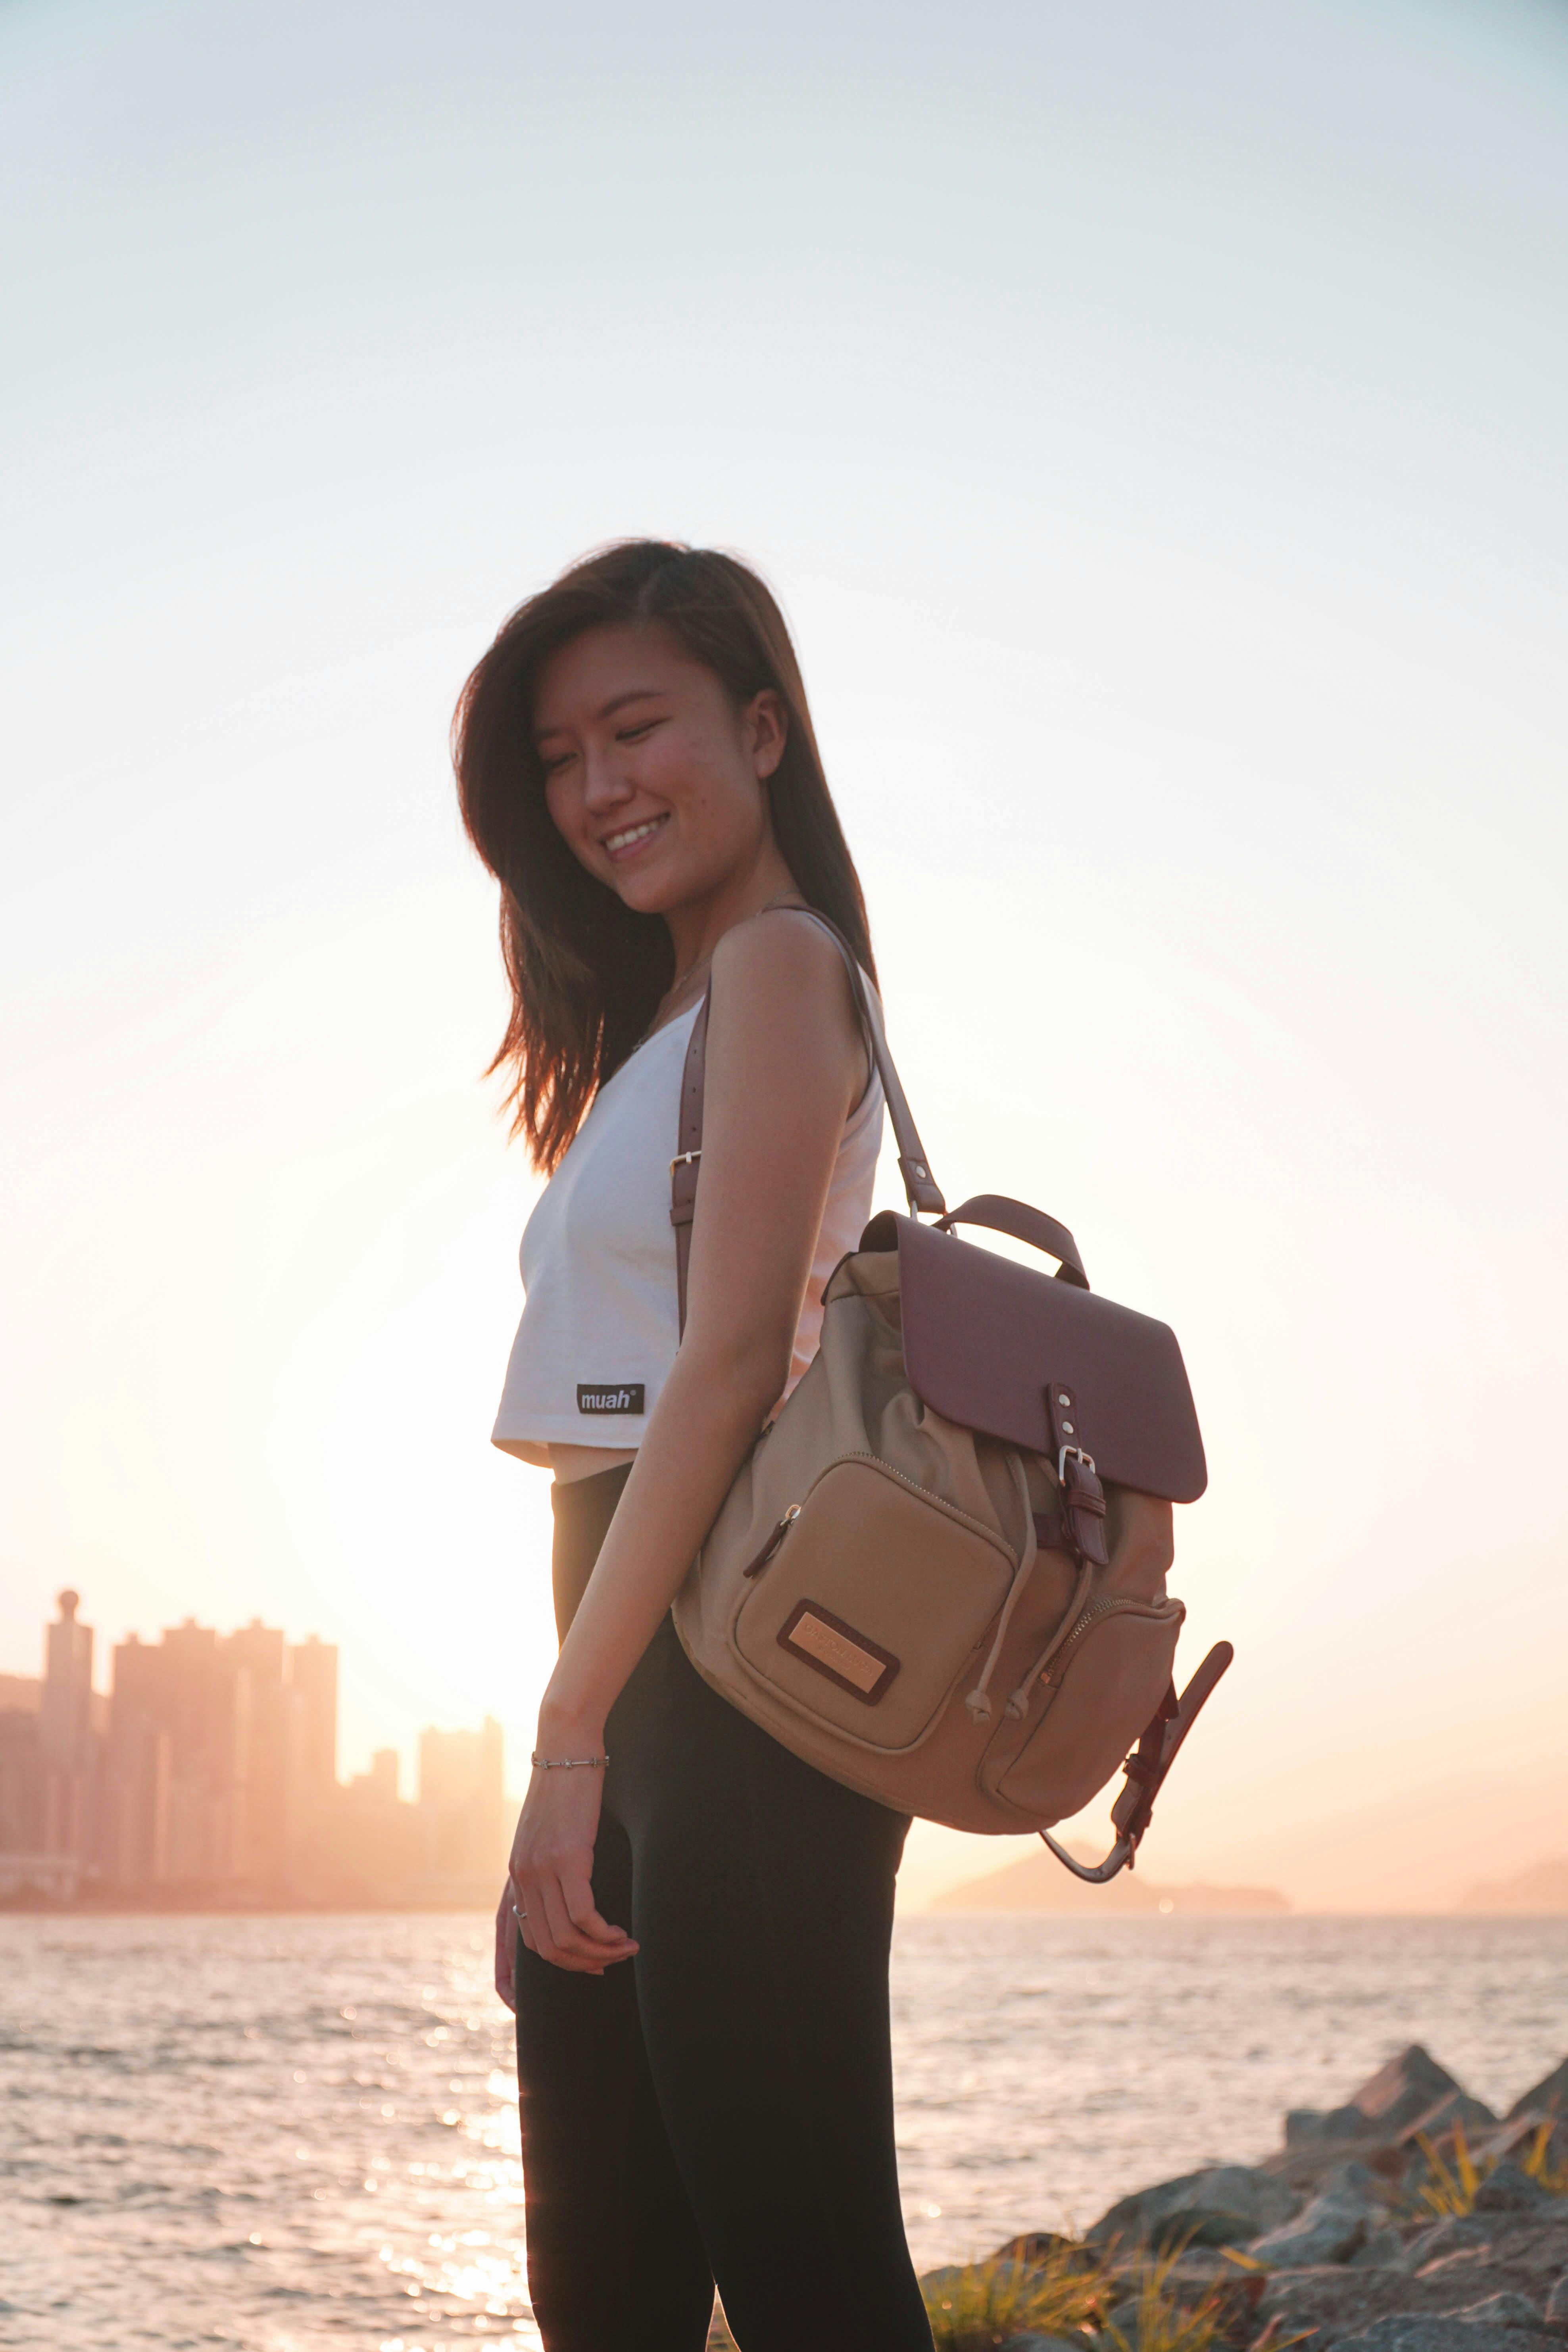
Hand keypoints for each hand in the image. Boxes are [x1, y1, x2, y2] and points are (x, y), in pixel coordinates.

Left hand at [504, 1761, 638, 1978]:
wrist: (566, 1746)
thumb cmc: (566, 1787)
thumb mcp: (546, 1834)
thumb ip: (549, 1866)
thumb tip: (571, 1898)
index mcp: (516, 1876)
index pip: (523, 1941)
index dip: (547, 1968)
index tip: (573, 1976)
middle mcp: (523, 1878)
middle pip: (548, 1947)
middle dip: (584, 1964)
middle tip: (614, 1960)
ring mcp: (542, 1869)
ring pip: (566, 1937)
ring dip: (599, 1952)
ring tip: (626, 1947)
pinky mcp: (567, 1857)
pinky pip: (584, 1914)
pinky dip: (604, 1933)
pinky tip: (621, 1931)